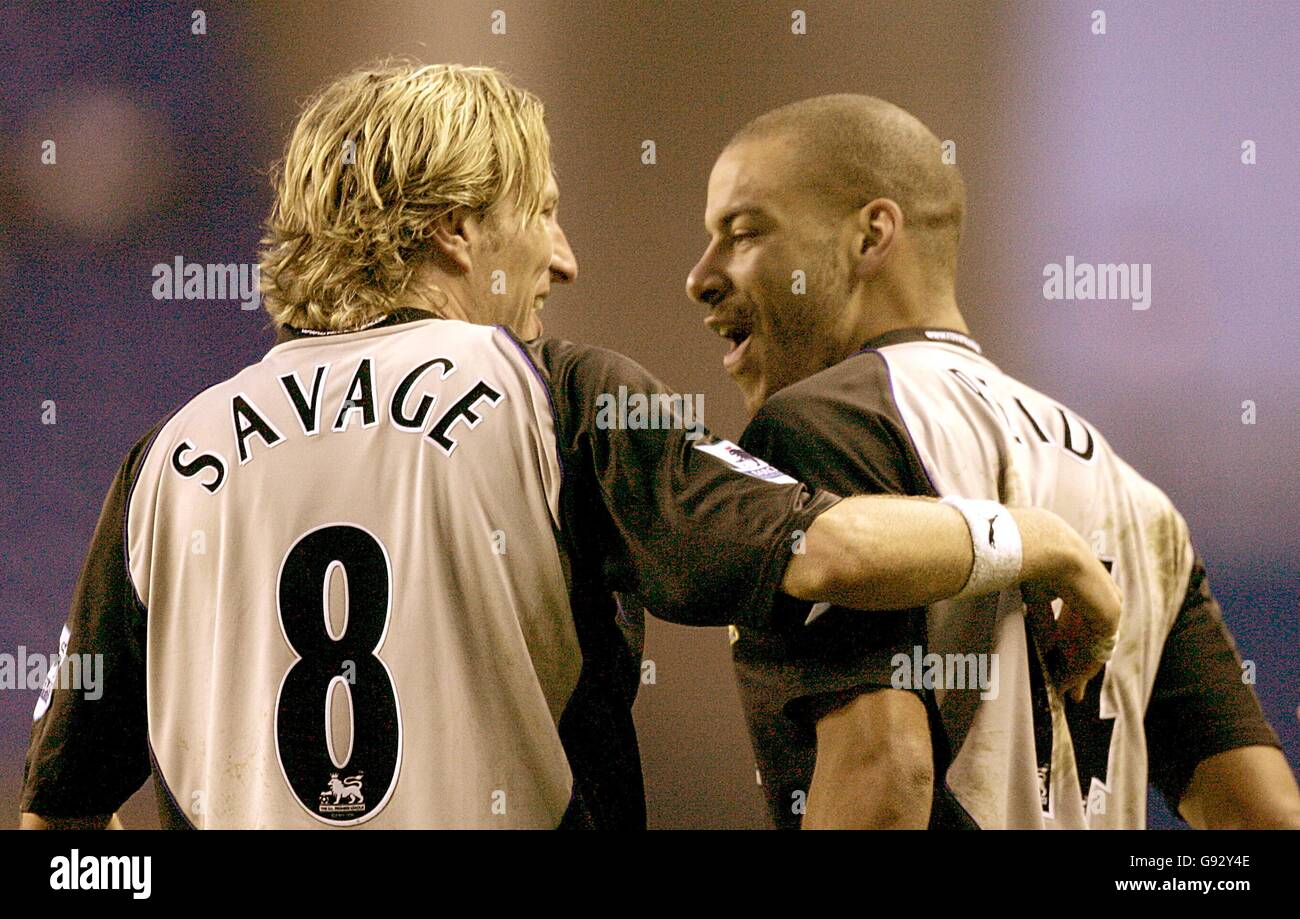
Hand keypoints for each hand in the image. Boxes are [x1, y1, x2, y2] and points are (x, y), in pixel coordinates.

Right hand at [1010, 508, 1121, 701]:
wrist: (1047, 547)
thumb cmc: (1031, 561)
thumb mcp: (1035, 595)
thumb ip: (1041, 619)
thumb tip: (1041, 644)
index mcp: (1081, 585)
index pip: (1077, 620)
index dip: (1066, 643)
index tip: (1053, 661)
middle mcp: (1099, 595)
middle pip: (1088, 639)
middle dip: (1077, 666)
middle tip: (1067, 690)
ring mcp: (1107, 605)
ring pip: (1093, 648)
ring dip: (1077, 672)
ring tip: (1062, 693)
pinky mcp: (1110, 616)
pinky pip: (1096, 651)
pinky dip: (1081, 670)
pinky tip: (1065, 684)